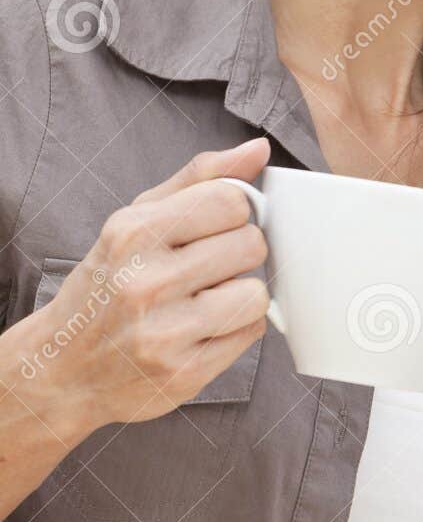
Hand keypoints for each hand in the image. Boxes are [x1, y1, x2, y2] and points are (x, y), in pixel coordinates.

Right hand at [32, 137, 271, 431]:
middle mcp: (147, 282)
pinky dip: (235, 328)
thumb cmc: (108, 284)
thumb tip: (259, 149)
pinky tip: (202, 328)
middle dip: (237, 254)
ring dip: (240, 295)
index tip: (214, 228)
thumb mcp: (136, 220)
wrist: (64, 366)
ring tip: (204, 299)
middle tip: (206, 268)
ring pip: (256, 293)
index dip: (233, 213)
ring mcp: (166, 332)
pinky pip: (250, 333)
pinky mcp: (185, 373)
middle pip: (250, 245)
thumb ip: (199, 179)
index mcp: (134, 233)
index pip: (231, 201)